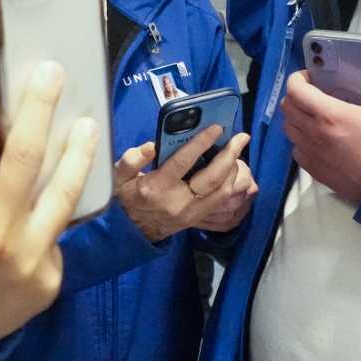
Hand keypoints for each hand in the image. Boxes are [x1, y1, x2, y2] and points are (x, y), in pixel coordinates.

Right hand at [0, 61, 99, 346]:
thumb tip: (8, 145)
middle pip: (27, 153)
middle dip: (41, 106)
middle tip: (53, 74)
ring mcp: (29, 257)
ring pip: (64, 190)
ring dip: (79, 151)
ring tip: (88, 126)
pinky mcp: (50, 279)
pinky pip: (57, 236)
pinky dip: (50, 222)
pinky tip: (41, 222)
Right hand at [114, 127, 257, 242]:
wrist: (132, 232)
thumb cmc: (127, 198)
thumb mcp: (119, 177)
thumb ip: (131, 160)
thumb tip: (151, 147)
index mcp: (157, 187)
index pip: (183, 162)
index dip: (201, 143)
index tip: (216, 128)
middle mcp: (178, 201)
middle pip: (211, 179)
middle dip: (229, 156)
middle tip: (240, 138)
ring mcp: (191, 213)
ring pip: (222, 192)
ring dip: (234, 170)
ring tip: (237, 151)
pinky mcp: (198, 219)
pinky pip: (223, 202)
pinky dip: (233, 185)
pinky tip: (235, 170)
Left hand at [279, 66, 360, 204]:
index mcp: (331, 116)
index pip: (295, 91)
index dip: (297, 79)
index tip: (309, 76)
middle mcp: (315, 135)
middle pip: (287, 109)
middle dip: (296, 96)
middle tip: (313, 93)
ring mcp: (313, 156)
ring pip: (289, 130)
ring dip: (297, 118)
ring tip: (315, 115)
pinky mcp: (316, 172)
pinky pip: (297, 151)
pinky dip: (302, 141)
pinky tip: (319, 138)